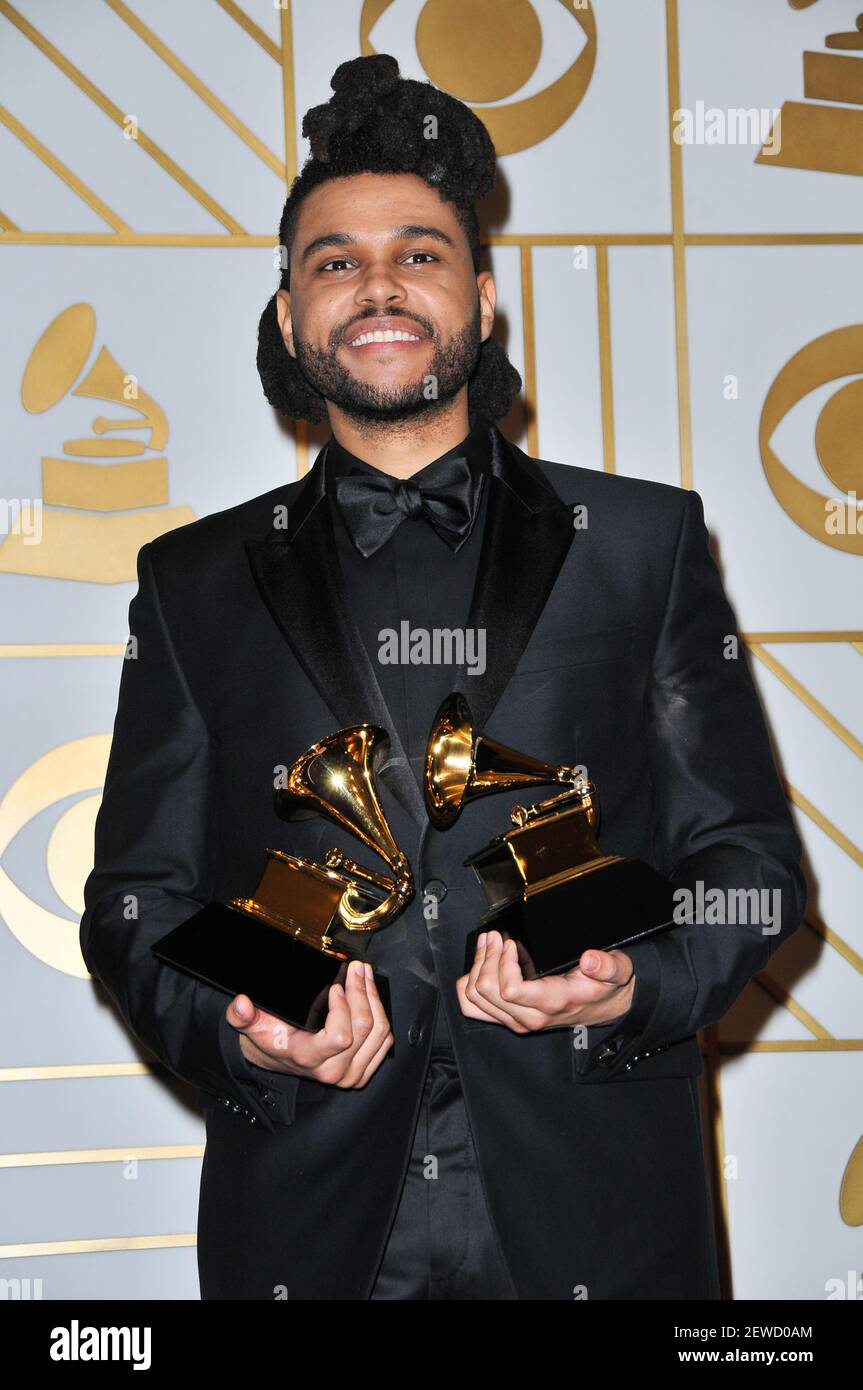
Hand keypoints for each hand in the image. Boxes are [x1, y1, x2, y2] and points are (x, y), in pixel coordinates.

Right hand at [226, 958, 392, 1087]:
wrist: (276, 1057)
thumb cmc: (269, 1038)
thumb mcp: (251, 1025)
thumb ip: (242, 1016)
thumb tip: (241, 1004)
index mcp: (309, 1058)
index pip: (341, 1037)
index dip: (343, 1008)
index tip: (335, 987)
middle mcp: (333, 1071)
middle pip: (364, 1028)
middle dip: (362, 991)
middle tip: (356, 969)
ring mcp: (351, 1073)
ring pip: (379, 1032)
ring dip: (374, 998)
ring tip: (363, 976)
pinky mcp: (363, 1069)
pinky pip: (384, 1041)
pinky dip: (381, 1014)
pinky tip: (370, 996)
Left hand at [456, 929, 635, 1032]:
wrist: (604, 1008)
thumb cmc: (603, 987)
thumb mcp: (616, 971)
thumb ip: (607, 965)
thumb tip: (590, 959)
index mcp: (553, 1002)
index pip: (509, 990)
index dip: (503, 962)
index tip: (511, 943)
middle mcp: (530, 1016)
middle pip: (486, 991)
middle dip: (486, 957)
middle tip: (495, 937)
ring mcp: (516, 1020)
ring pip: (475, 998)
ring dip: (477, 966)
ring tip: (488, 944)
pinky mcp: (508, 1019)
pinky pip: (473, 1007)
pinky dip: (470, 984)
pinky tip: (482, 965)